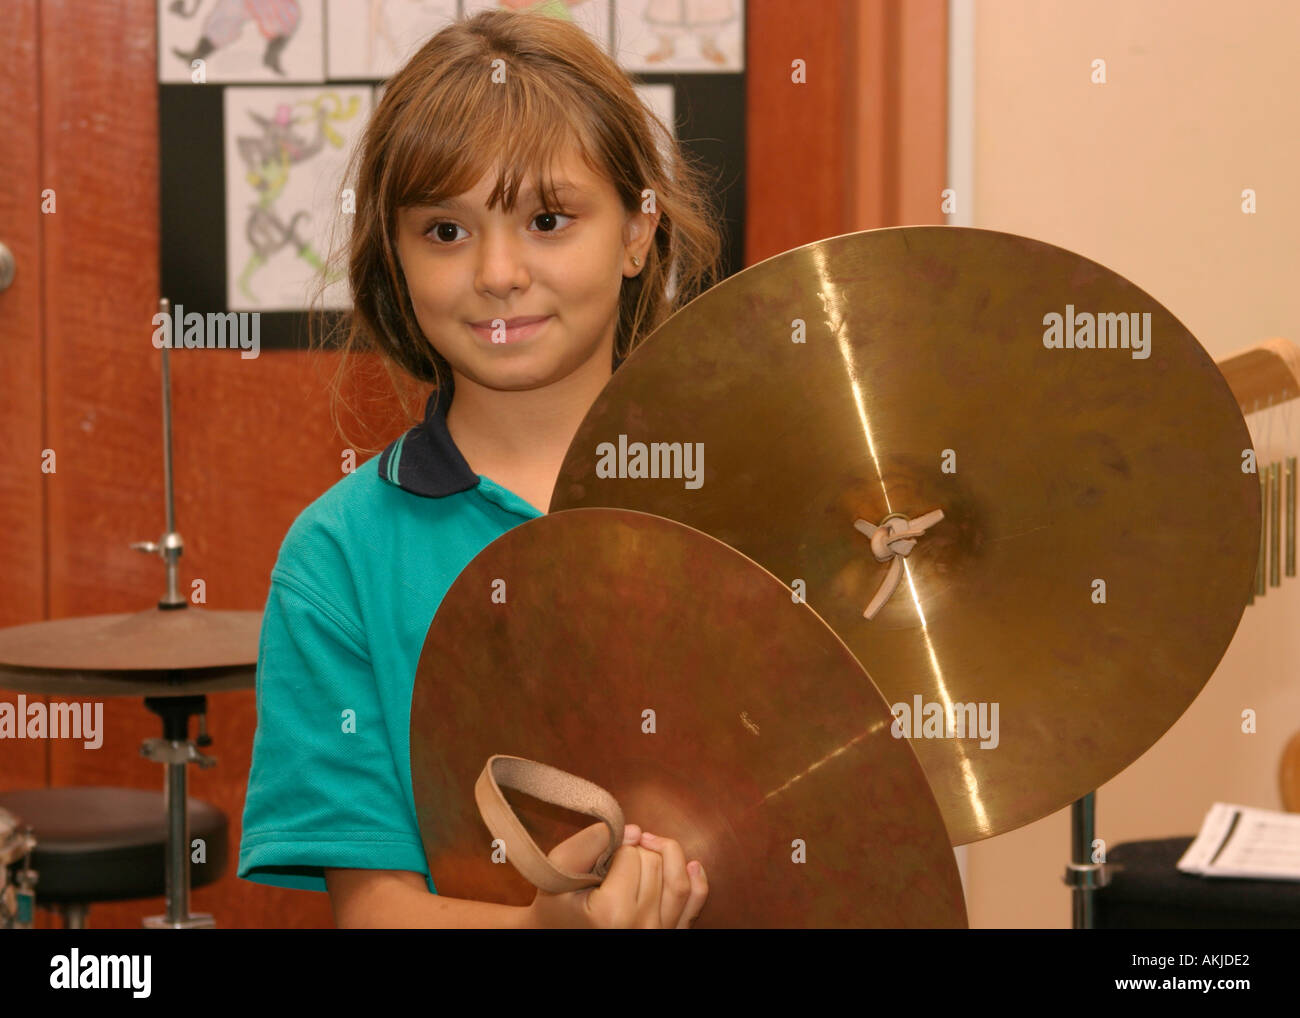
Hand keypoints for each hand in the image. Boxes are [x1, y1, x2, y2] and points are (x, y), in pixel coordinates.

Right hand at [523, 822, 707, 928]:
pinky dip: (696, 879)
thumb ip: (588, 842)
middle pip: (656, 865)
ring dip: (665, 858)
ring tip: (645, 851)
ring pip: (679, 881)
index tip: (601, 859)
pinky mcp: (671, 935)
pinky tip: (688, 864)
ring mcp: (660, 934)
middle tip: (615, 862)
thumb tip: (636, 830)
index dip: (616, 846)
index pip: (631, 855)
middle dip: (637, 852)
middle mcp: (641, 928)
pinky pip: (694, 903)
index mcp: (612, 913)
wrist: (556, 934)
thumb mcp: (558, 868)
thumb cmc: (556, 903)